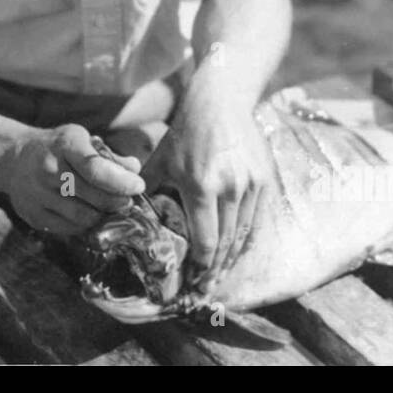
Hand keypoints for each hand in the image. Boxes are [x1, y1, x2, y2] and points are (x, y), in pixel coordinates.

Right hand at [4, 124, 145, 234]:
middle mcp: (48, 169)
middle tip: (128, 201)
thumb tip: (134, 169)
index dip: (121, 181)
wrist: (12, 158)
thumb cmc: (56, 148)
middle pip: (94, 196)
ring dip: (104, 216)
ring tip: (111, 209)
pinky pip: (70, 228)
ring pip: (84, 217)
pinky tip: (91, 214)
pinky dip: (86, 225)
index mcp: (64, 144)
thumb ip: (108, 156)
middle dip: (118, 202)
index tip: (138, 186)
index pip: (96, 168)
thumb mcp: (80, 140)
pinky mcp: (33, 215)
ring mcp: (38, 195)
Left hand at [143, 88, 273, 291]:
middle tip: (205, 290)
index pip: (205, 240)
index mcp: (200, 185)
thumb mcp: (161, 159)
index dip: (199, 267)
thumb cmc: (186, 132)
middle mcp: (229, 188)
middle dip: (215, 271)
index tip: (191, 284)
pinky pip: (256, 220)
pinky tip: (236, 252)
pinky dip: (246, 240)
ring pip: (244, 235)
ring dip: (232, 260)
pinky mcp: (264, 180)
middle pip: (226, 243)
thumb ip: (146, 188)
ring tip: (219, 277)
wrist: (221, 102)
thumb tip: (127, 213)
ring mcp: (251, 185)